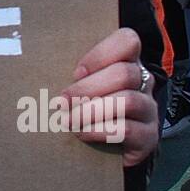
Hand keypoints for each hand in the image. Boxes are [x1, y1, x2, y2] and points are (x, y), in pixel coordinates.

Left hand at [58, 27, 157, 168]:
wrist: (109, 149)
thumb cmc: (88, 109)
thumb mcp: (82, 87)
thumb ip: (75, 76)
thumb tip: (40, 69)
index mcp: (128, 62)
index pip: (128, 41)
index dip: (101, 54)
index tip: (76, 72)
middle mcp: (143, 82)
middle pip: (125, 73)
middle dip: (87, 88)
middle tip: (62, 102)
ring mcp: (149, 109)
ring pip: (127, 101)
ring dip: (91, 111)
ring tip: (68, 120)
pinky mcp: (149, 136)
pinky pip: (127, 129)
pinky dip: (99, 131)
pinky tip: (82, 134)